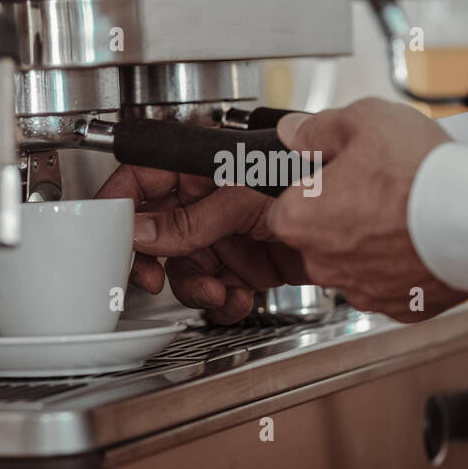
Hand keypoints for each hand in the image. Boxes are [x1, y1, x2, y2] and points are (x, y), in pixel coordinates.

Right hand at [95, 165, 308, 323]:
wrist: (361, 218)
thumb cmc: (311, 178)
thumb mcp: (242, 198)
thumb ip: (190, 220)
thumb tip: (141, 232)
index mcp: (202, 167)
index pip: (142, 179)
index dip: (119, 205)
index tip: (106, 236)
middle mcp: (210, 200)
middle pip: (158, 234)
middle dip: (158, 264)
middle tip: (153, 280)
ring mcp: (228, 234)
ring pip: (187, 268)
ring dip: (196, 288)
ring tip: (217, 292)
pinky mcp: (250, 263)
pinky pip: (219, 287)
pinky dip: (225, 301)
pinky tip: (238, 299)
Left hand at [268, 97, 467, 321]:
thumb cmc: (419, 172)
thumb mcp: (362, 120)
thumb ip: (317, 130)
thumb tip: (293, 133)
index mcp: (300, 218)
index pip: (284, 208)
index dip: (311, 190)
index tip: (334, 180)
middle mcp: (323, 262)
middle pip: (320, 238)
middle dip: (342, 218)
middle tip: (378, 191)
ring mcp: (362, 289)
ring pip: (356, 264)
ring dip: (373, 245)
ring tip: (406, 214)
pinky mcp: (399, 306)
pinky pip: (393, 285)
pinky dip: (403, 267)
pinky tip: (422, 240)